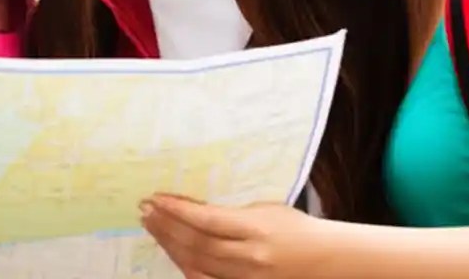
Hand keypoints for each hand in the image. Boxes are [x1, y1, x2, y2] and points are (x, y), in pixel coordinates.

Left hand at [140, 194, 325, 278]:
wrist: (323, 258)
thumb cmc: (293, 227)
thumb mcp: (264, 209)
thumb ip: (229, 212)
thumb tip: (189, 207)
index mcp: (255, 228)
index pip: (206, 219)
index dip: (177, 210)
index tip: (155, 198)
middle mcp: (248, 256)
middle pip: (196, 243)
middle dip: (166, 226)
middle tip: (145, 210)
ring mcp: (245, 277)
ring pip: (196, 263)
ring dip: (169, 243)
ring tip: (152, 226)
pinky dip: (184, 266)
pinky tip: (171, 252)